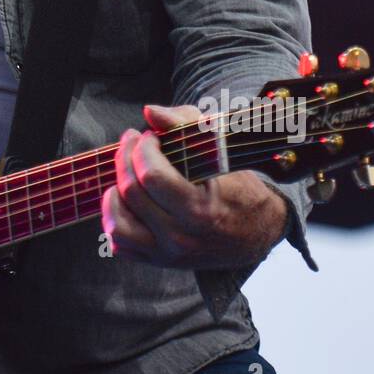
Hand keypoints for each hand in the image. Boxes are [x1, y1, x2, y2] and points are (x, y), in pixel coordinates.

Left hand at [101, 102, 289, 270]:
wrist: (257, 231)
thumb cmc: (237, 185)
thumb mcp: (220, 150)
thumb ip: (184, 125)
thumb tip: (150, 112)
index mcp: (200, 209)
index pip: (152, 176)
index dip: (144, 148)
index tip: (150, 136)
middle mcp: (182, 237)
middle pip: (132, 192)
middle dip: (126, 157)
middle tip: (134, 142)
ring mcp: (168, 253)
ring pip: (118, 224)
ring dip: (115, 191)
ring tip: (126, 173)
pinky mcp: (159, 262)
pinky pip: (120, 245)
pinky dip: (117, 220)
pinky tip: (127, 200)